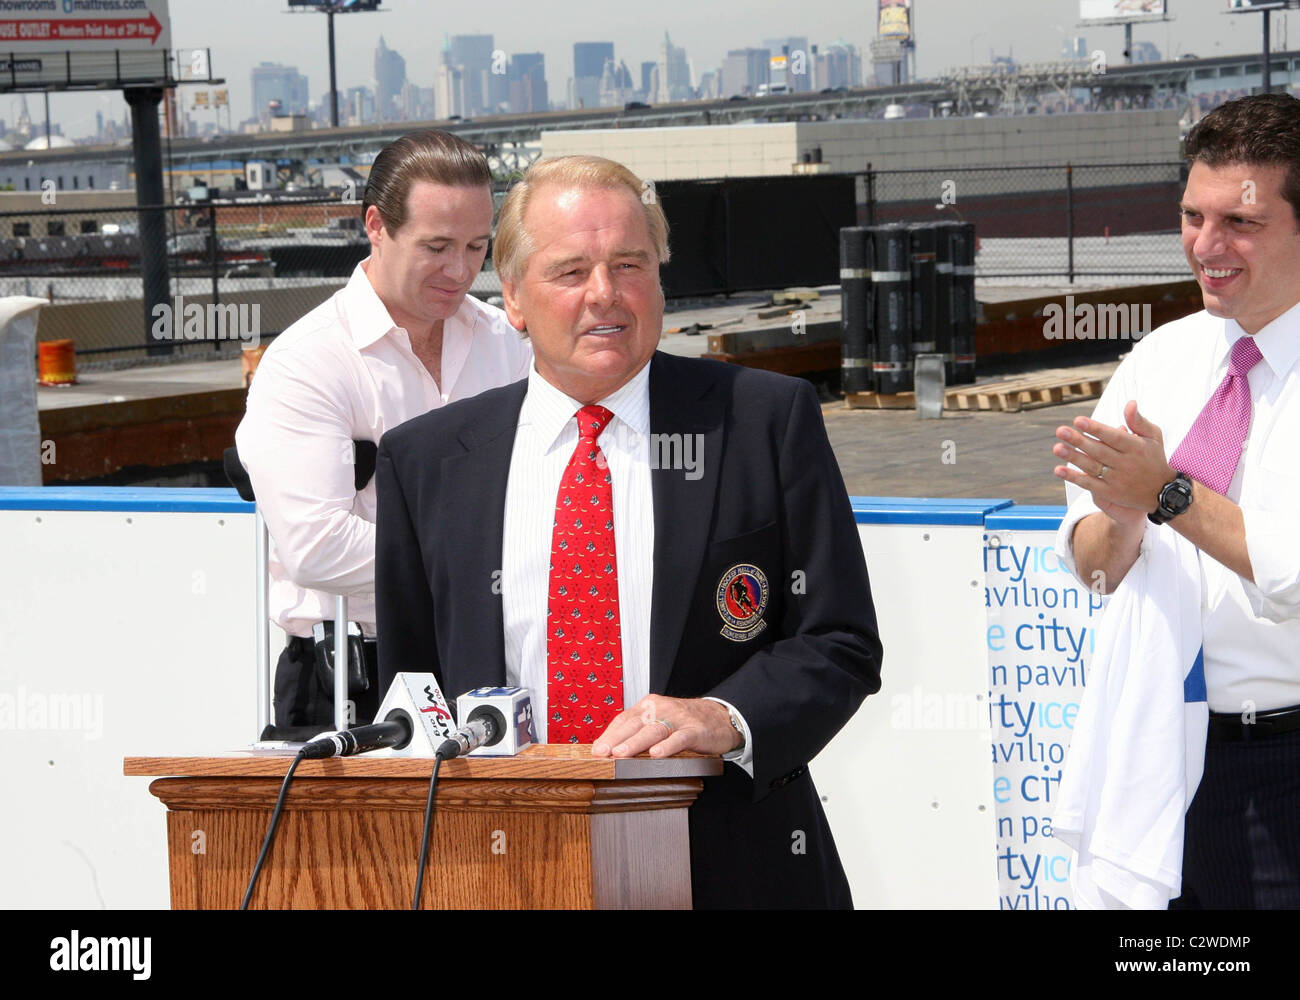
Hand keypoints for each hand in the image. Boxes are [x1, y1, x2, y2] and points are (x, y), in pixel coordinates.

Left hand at [591, 695, 741, 758]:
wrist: (720, 717)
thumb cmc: (684, 722)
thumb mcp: (658, 721)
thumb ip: (637, 731)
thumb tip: (610, 747)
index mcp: (649, 706)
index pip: (624, 719)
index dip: (609, 735)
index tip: (596, 750)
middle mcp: (661, 709)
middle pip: (635, 724)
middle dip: (617, 739)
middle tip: (603, 752)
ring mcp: (679, 719)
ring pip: (654, 730)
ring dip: (636, 742)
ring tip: (622, 754)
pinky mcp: (695, 730)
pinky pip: (680, 738)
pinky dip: (668, 746)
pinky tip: (657, 754)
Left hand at [1053, 401, 1174, 524]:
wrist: (1162, 492)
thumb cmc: (1154, 458)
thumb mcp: (1153, 437)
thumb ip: (1138, 421)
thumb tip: (1129, 403)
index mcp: (1136, 447)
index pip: (1113, 437)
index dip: (1095, 429)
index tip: (1078, 420)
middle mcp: (1126, 463)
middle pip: (1099, 451)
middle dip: (1079, 441)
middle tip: (1060, 431)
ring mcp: (1117, 479)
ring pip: (1092, 467)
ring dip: (1073, 458)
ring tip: (1057, 448)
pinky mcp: (1110, 492)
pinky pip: (1089, 484)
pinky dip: (1074, 478)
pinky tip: (1058, 470)